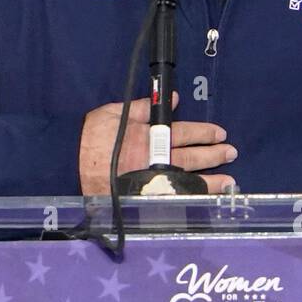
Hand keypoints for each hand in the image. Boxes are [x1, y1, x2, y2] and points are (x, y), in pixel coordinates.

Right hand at [77, 91, 236, 194]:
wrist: (69, 164)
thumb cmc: (90, 137)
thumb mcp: (114, 112)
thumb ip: (143, 107)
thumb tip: (173, 100)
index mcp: (149, 136)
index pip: (183, 132)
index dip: (203, 132)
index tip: (219, 133)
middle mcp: (154, 159)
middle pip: (190, 157)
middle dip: (213, 155)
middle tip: (231, 153)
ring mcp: (151, 180)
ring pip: (188, 180)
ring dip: (210, 181)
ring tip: (230, 182)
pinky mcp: (145, 196)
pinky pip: (174, 199)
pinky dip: (191, 200)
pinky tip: (204, 201)